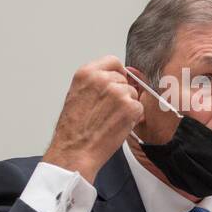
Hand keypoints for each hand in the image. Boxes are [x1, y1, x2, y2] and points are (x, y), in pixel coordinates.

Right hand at [43, 56, 142, 183]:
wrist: (75, 150)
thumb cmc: (73, 129)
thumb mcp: (76, 95)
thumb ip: (94, 83)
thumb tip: (111, 80)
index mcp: (86, 73)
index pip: (112, 61)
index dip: (117, 72)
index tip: (117, 80)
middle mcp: (103, 79)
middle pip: (124, 80)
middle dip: (121, 93)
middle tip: (108, 110)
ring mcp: (118, 92)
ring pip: (132, 94)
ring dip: (127, 106)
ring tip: (109, 119)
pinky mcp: (130, 107)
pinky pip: (139, 108)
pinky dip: (132, 118)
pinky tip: (117, 125)